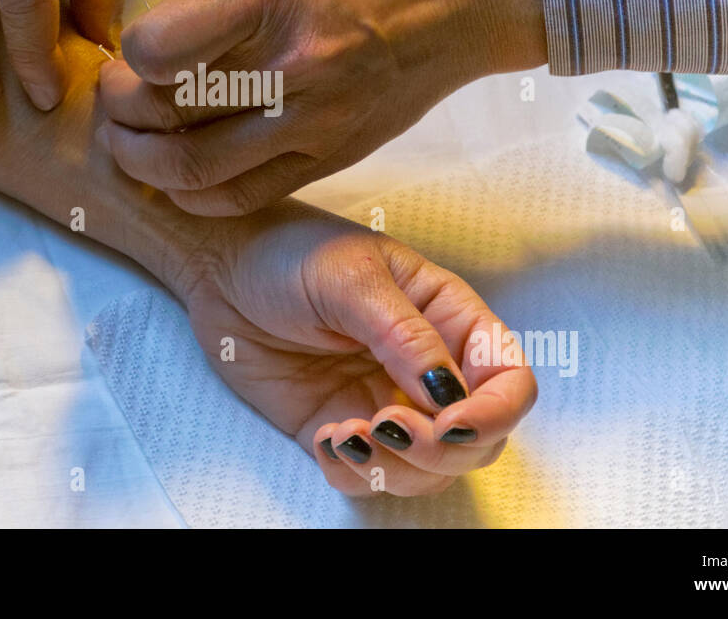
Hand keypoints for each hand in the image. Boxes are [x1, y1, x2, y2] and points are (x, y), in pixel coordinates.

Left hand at [98, 0, 544, 214]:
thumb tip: (159, 48)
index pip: (155, 48)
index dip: (128, 55)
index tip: (131, 52)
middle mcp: (290, 64)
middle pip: (167, 118)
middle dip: (119, 118)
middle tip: (111, 105)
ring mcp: (315, 119)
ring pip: (197, 169)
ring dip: (146, 165)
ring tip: (133, 147)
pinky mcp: (334, 156)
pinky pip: (248, 195)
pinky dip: (198, 196)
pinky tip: (181, 181)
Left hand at [180, 202, 536, 496]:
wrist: (220, 266)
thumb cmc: (289, 251)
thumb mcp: (351, 279)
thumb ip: (405, 335)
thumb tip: (451, 393)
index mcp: (448, 318)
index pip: (507, 381)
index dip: (495, 414)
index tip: (450, 423)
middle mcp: (426, 367)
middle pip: (476, 440)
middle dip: (441, 450)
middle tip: (387, 426)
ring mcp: (385, 401)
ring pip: (427, 470)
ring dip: (395, 469)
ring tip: (348, 433)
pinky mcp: (342, 426)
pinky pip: (368, 477)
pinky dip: (354, 474)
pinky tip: (326, 438)